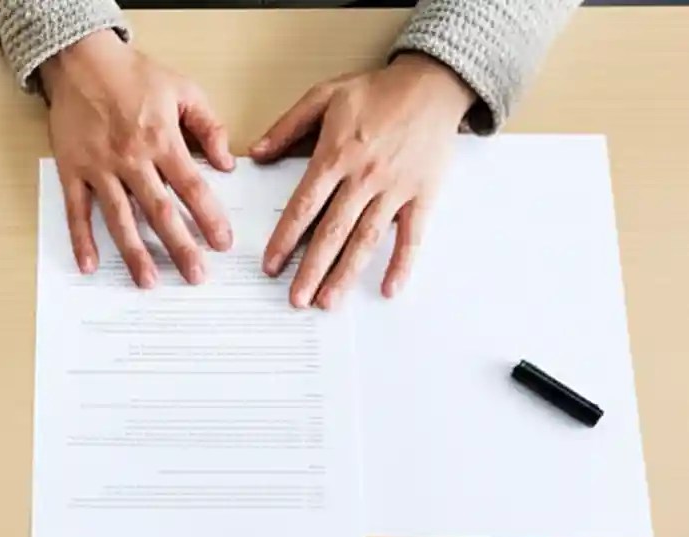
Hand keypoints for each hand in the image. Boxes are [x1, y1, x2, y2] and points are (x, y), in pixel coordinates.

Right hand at [40, 30, 234, 287]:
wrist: (81, 59)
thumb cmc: (132, 73)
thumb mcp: (183, 88)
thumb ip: (208, 125)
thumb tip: (227, 163)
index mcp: (161, 139)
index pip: (192, 186)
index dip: (209, 217)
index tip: (223, 243)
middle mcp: (131, 158)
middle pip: (159, 210)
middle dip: (179, 246)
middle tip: (195, 275)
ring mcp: (99, 167)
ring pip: (120, 217)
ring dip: (135, 252)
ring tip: (149, 281)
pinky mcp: (72, 170)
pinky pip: (77, 210)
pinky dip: (81, 239)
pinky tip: (90, 264)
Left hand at [252, 53, 475, 308]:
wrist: (433, 83)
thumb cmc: (377, 90)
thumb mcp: (325, 96)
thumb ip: (288, 126)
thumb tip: (255, 154)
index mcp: (336, 155)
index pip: (304, 206)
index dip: (285, 239)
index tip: (271, 265)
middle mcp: (364, 177)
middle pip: (332, 232)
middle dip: (312, 269)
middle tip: (296, 299)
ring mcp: (395, 189)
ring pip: (366, 239)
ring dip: (346, 273)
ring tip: (328, 302)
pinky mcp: (422, 195)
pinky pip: (412, 235)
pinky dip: (402, 262)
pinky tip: (389, 288)